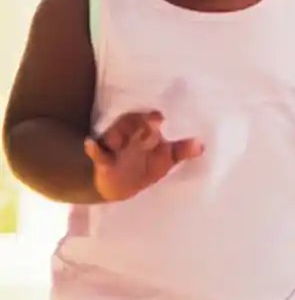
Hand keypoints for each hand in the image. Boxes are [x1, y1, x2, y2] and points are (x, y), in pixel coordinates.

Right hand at [85, 111, 203, 201]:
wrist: (118, 185)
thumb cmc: (146, 165)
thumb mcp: (167, 159)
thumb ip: (182, 151)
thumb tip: (201, 146)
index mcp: (149, 126)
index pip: (156, 117)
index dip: (161, 116)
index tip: (167, 114)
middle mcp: (132, 129)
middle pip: (139, 123)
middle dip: (146, 123)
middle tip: (155, 120)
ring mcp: (116, 141)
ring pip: (118, 134)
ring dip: (120, 135)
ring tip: (123, 137)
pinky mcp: (102, 156)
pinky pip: (97, 152)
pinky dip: (94, 148)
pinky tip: (90, 144)